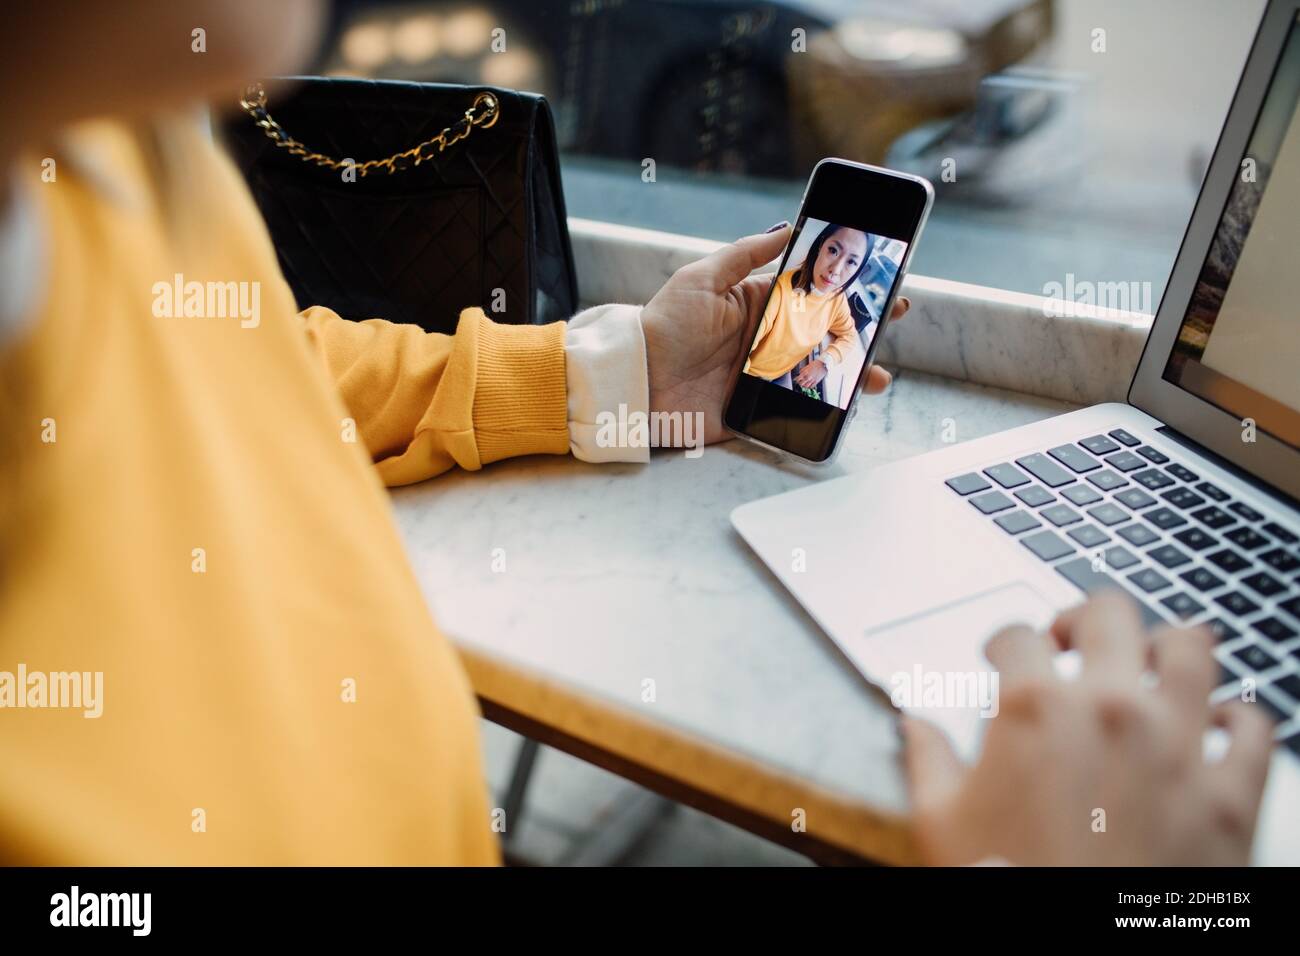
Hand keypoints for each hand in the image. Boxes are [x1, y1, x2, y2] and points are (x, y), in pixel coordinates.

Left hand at [640, 224, 910, 444]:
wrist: (637, 380)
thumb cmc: (663, 326)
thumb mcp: (702, 278)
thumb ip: (745, 254)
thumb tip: (786, 228)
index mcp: (759, 303)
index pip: (812, 291)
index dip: (847, 286)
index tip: (881, 276)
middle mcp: (768, 338)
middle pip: (826, 331)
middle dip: (864, 326)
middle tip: (893, 316)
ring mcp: (766, 374)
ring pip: (821, 371)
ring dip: (853, 371)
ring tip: (875, 374)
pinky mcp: (759, 407)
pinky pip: (799, 407)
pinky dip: (826, 407)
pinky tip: (847, 403)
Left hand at [793, 359, 827, 388]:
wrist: (823, 363)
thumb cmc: (816, 363)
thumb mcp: (807, 366)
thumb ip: (803, 370)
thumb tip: (800, 373)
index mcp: (805, 372)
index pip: (798, 379)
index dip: (796, 380)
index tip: (796, 380)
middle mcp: (808, 377)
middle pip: (801, 383)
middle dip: (800, 383)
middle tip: (800, 382)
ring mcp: (812, 379)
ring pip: (806, 386)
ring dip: (804, 386)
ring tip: (804, 384)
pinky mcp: (817, 381)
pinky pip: (811, 386)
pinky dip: (809, 387)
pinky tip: (809, 385)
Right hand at [904, 591, 1273, 865]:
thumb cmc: (1005, 887)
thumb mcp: (939, 823)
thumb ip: (926, 760)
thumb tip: (913, 725)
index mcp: (1033, 709)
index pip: (1016, 634)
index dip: (1004, 643)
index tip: (1005, 657)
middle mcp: (1110, 709)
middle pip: (1108, 614)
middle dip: (1083, 620)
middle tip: (1072, 643)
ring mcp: (1178, 746)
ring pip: (1191, 648)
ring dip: (1166, 646)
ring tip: (1149, 663)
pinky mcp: (1231, 794)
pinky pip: (1254, 726)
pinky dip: (1236, 718)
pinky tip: (1214, 725)